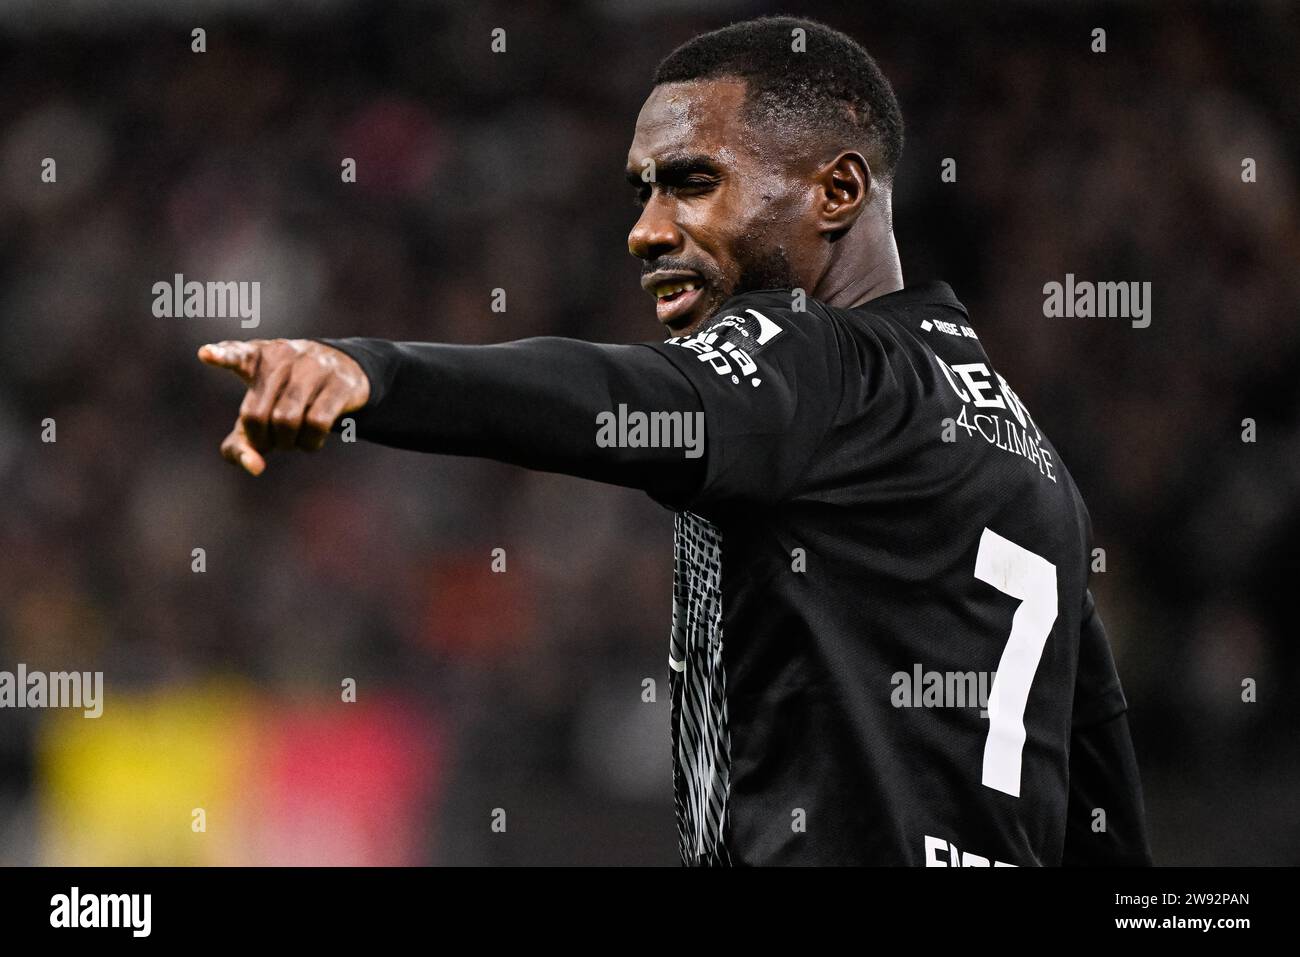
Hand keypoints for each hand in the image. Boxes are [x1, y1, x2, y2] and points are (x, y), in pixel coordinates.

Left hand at [198, 338, 369, 474]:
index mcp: (256, 357)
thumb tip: (255, 467)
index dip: (222, 356)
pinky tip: (311, 442)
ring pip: (287, 420)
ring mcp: (313, 367)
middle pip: (256, 415)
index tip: (206, 354)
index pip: (236, 354)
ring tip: (292, 441)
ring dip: (287, 444)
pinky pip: (317, 422)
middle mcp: (283, 357)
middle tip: (273, 443)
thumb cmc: (288, 396)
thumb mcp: (262, 412)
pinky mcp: (339, 382)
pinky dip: (310, 443)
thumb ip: (242, 443)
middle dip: (263, 441)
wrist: (343, 369)